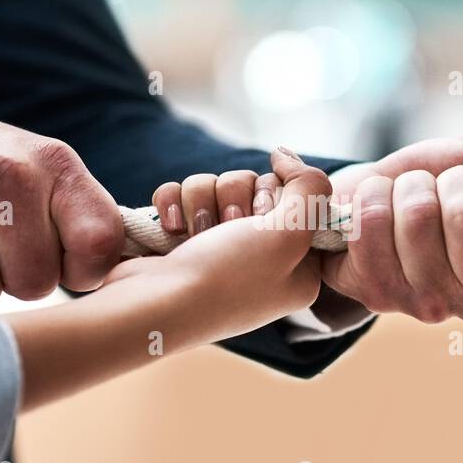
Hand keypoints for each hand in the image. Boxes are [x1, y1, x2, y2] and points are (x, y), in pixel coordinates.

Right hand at [105, 148, 328, 340]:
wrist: (152, 306)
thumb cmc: (226, 278)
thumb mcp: (289, 235)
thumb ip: (309, 187)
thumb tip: (285, 156)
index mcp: (297, 267)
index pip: (300, 202)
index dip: (279, 198)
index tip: (264, 215)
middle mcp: (261, 259)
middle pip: (255, 186)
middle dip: (235, 199)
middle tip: (229, 228)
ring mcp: (218, 250)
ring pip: (217, 186)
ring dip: (202, 202)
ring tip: (195, 235)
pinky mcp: (181, 240)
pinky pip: (183, 194)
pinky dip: (174, 204)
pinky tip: (170, 228)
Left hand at [322, 136, 462, 324]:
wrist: (391, 195)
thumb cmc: (455, 186)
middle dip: (457, 180)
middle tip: (452, 191)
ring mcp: (432, 304)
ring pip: (418, 214)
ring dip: (413, 186)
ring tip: (417, 198)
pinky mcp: (382, 294)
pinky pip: (373, 223)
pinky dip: (375, 195)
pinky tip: (385, 211)